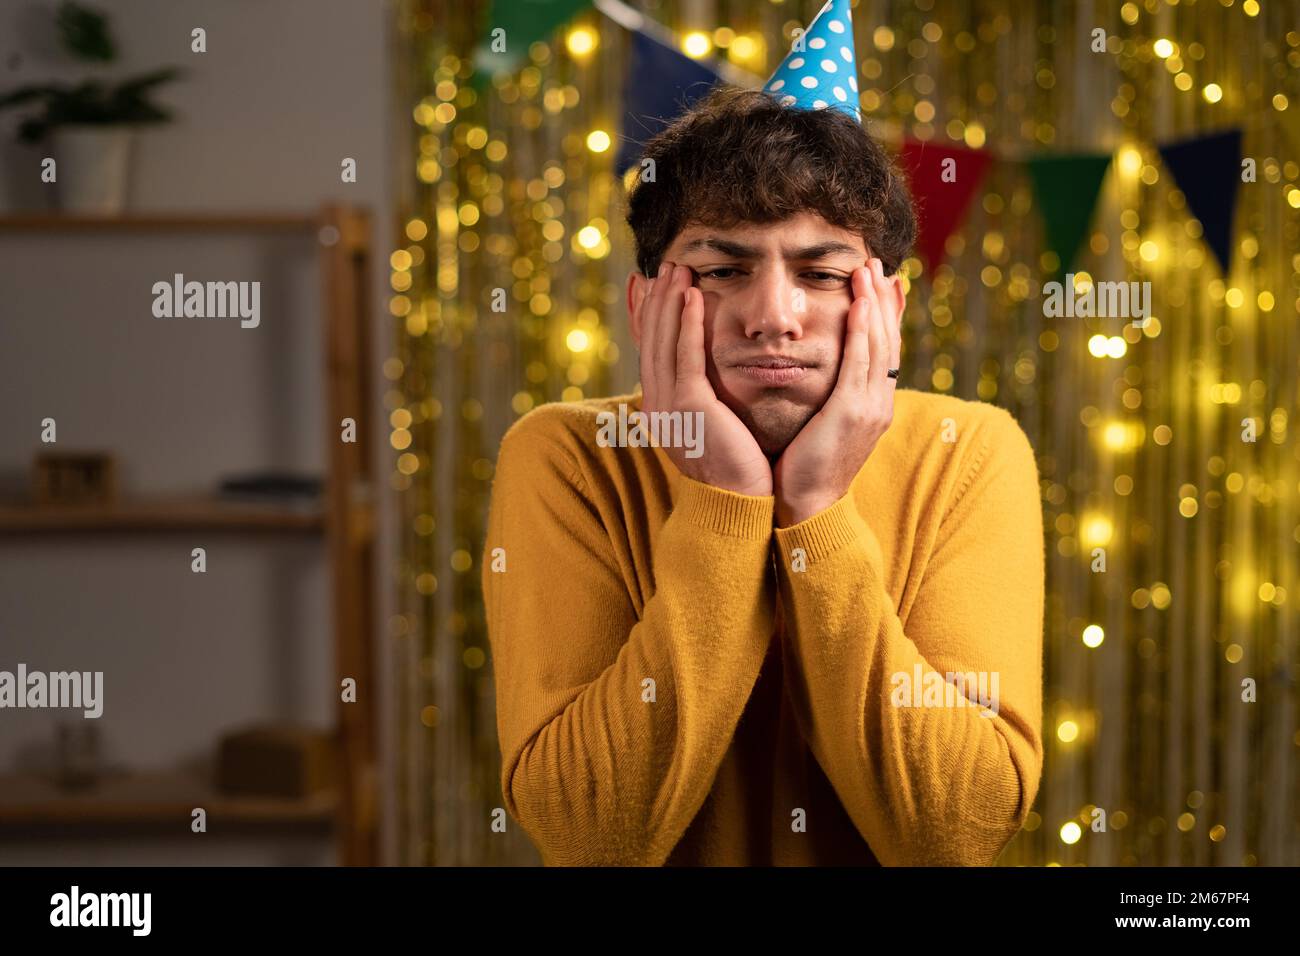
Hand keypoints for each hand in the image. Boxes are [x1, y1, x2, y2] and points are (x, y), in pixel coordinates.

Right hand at [636, 260, 772, 495]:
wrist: (737, 505)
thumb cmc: (736, 470)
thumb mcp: (713, 429)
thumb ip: (705, 401)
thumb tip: (709, 380)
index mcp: (662, 409)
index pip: (653, 352)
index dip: (654, 317)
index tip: (659, 287)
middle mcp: (658, 404)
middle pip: (653, 341)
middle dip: (658, 301)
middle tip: (667, 266)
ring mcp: (670, 405)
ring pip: (664, 342)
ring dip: (670, 303)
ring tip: (677, 270)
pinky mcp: (690, 406)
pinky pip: (685, 356)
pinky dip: (685, 324)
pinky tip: (692, 297)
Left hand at [773, 257, 901, 525]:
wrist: (807, 506)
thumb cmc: (804, 468)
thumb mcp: (822, 426)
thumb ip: (827, 398)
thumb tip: (820, 374)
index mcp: (872, 405)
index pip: (883, 351)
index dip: (884, 315)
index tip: (881, 284)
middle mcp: (879, 403)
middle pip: (887, 340)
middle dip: (883, 301)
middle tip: (878, 265)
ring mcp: (870, 407)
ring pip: (879, 345)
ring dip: (874, 305)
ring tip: (869, 271)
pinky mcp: (853, 412)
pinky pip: (861, 362)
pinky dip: (863, 331)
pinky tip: (860, 305)